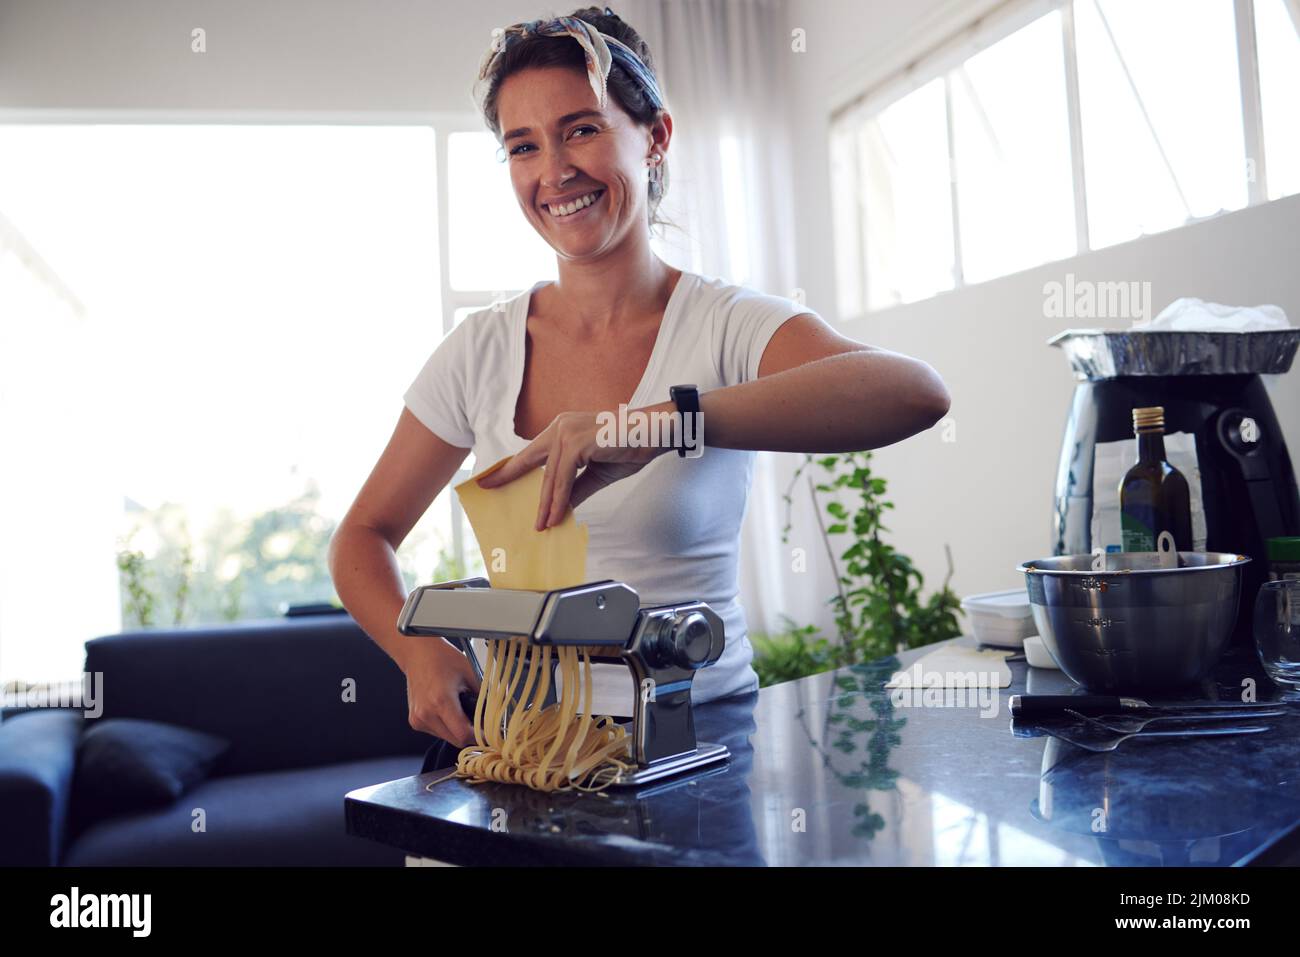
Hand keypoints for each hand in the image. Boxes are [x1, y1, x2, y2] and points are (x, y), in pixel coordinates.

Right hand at [399, 638, 481, 746]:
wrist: (418, 653)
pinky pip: (437, 732)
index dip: (479, 735)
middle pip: (456, 740)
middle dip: (471, 733)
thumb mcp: (470, 672)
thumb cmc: (443, 658)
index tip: (489, 731)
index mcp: (440, 701)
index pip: (463, 734)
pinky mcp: (415, 721)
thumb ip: (485, 695)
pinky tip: (449, 709)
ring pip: (447, 738)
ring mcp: (418, 719)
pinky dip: (447, 726)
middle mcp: (426, 713)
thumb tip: (499, 713)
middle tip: (479, 721)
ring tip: (461, 709)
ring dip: (458, 730)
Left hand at [478, 409, 669, 528]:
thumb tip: (559, 508)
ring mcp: (568, 432)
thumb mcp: (596, 473)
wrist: (655, 433)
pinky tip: (554, 515)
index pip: (533, 451)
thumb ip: (576, 488)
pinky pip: (563, 478)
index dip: (513, 465)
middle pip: (530, 458)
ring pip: (549, 476)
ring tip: (541, 524)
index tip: (493, 476)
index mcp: (564, 429)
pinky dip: (558, 499)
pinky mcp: (577, 442)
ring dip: (545, 503)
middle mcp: (561, 426)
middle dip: (508, 474)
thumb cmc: (630, 447)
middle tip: (487, 487)